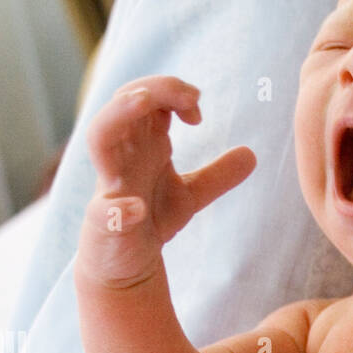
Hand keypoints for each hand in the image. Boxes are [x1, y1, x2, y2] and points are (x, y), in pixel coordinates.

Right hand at [77, 75, 255, 288]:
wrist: (126, 264)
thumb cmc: (151, 218)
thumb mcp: (190, 195)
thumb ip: (218, 175)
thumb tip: (252, 154)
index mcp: (140, 145)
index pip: (146, 98)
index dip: (172, 92)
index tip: (198, 109)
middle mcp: (122, 156)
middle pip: (124, 102)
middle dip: (154, 89)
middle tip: (191, 97)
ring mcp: (111, 187)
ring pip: (100, 137)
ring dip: (118, 114)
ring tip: (142, 102)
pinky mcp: (105, 223)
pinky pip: (104, 211)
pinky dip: (117, 208)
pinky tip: (137, 209)